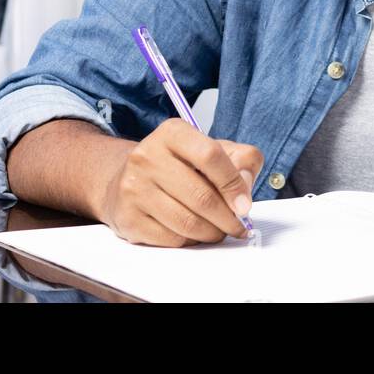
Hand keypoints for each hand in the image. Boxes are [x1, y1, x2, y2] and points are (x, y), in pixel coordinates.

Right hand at [96, 118, 263, 246]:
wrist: (129, 178)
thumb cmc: (178, 165)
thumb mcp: (212, 149)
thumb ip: (241, 161)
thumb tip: (245, 192)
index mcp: (172, 133)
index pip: (210, 155)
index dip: (233, 184)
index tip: (245, 205)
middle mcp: (148, 157)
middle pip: (201, 196)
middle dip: (227, 218)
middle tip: (238, 226)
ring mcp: (134, 188)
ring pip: (187, 222)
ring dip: (211, 233)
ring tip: (219, 230)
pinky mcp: (128, 217)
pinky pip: (171, 238)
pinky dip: (190, 241)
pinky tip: (194, 234)